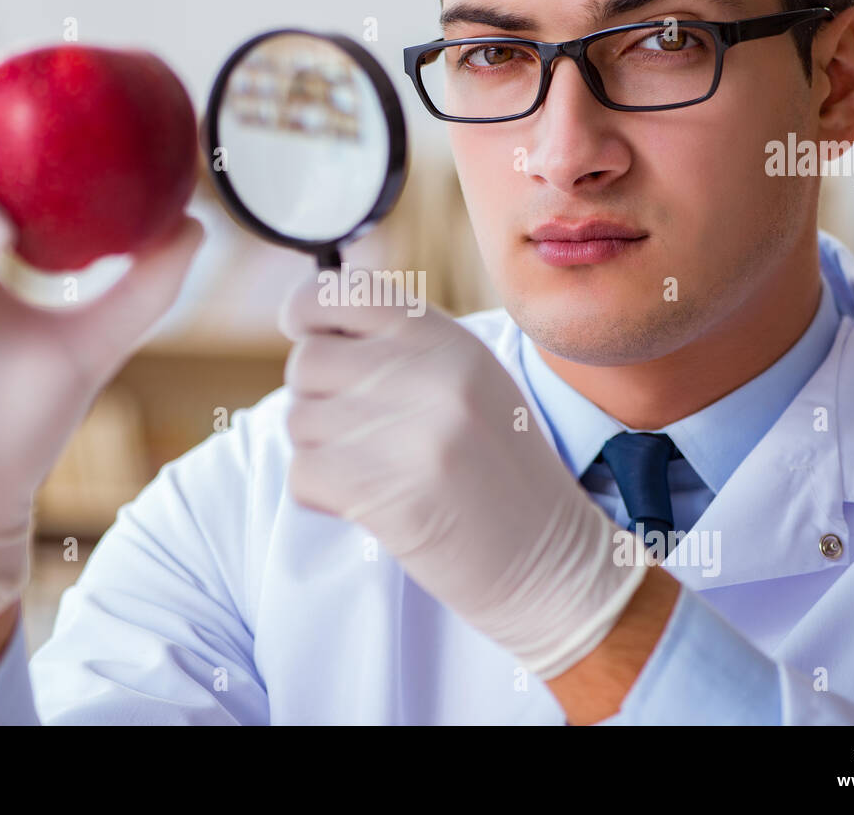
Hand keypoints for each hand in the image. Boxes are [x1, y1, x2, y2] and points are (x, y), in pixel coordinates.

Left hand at [279, 270, 647, 678]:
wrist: (554, 560)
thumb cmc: (501, 472)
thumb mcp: (470, 381)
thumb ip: (404, 347)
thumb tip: (308, 321)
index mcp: (449, 340)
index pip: (344, 293)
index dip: (305, 310)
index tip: (302, 331)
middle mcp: (431, 375)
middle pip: (308, 362)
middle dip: (317, 399)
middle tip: (361, 434)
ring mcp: (412, 432)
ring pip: (300, 420)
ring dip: (322, 450)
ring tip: (380, 471)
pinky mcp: (390, 492)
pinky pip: (303, 473)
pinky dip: (321, 495)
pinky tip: (370, 504)